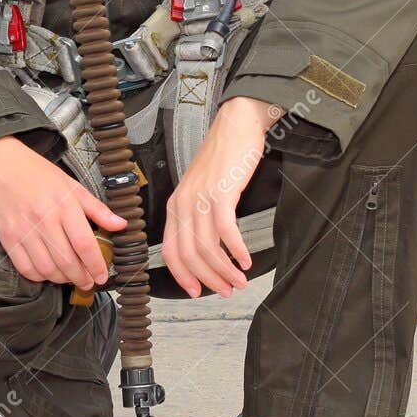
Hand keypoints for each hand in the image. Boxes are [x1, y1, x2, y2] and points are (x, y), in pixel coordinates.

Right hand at [0, 136, 123, 288]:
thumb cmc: (35, 172)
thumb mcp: (71, 184)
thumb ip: (97, 208)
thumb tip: (120, 224)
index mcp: (64, 205)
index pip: (85, 244)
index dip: (96, 265)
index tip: (102, 276)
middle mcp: (44, 219)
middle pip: (67, 261)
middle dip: (82, 278)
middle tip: (88, 282)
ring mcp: (24, 230)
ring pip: (47, 269)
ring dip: (62, 279)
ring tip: (69, 277)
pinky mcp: (7, 237)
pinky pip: (25, 267)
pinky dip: (38, 276)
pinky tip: (46, 272)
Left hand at [161, 96, 283, 297]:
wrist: (236, 125)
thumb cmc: (223, 157)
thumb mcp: (201, 189)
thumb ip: (198, 216)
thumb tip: (208, 248)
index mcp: (175, 205)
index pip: (170, 251)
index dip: (183, 276)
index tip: (197, 291)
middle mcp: (183, 203)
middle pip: (189, 255)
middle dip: (209, 279)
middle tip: (228, 290)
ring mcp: (201, 198)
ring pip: (207, 247)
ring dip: (225, 270)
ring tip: (240, 280)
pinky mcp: (221, 192)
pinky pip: (226, 231)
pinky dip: (236, 250)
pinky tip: (246, 260)